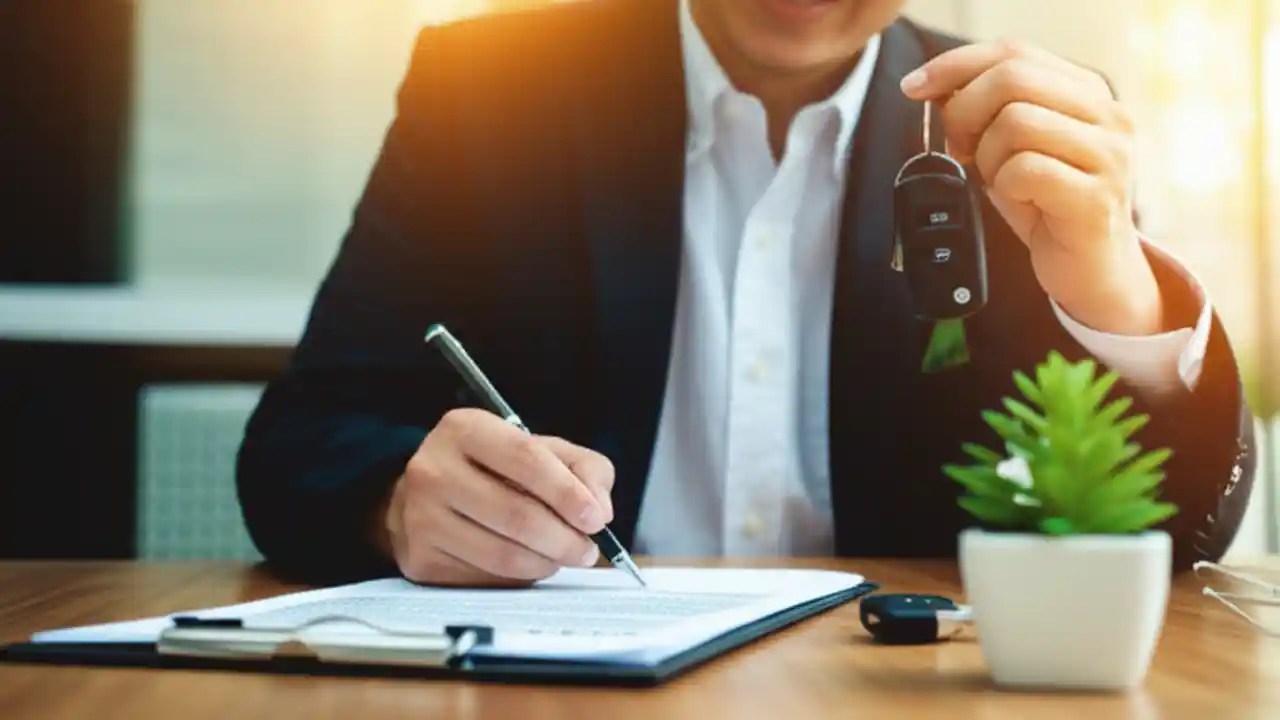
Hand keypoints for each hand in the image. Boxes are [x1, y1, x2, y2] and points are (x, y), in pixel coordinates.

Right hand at [379, 408, 613, 586]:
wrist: (426, 494)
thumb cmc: (491, 469)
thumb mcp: (540, 449)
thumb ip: (583, 467)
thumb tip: (599, 508)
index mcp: (466, 429)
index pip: (527, 459)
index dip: (568, 493)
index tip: (595, 519)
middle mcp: (434, 469)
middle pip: (517, 515)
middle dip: (564, 539)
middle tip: (586, 550)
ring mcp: (421, 516)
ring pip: (502, 555)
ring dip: (546, 563)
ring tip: (561, 557)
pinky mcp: (420, 558)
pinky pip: (485, 578)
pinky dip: (518, 578)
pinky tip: (527, 563)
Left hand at [901, 40, 1163, 335]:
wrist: (1091, 271)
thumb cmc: (1048, 206)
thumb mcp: (1010, 149)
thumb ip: (985, 113)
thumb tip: (933, 85)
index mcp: (1087, 92)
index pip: (1014, 51)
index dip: (956, 64)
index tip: (915, 88)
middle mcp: (1108, 115)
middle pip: (1012, 78)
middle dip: (965, 113)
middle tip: (961, 148)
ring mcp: (1108, 155)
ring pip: (1016, 122)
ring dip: (989, 157)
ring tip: (1002, 180)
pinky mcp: (1097, 197)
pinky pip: (1025, 170)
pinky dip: (1006, 187)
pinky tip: (1022, 201)